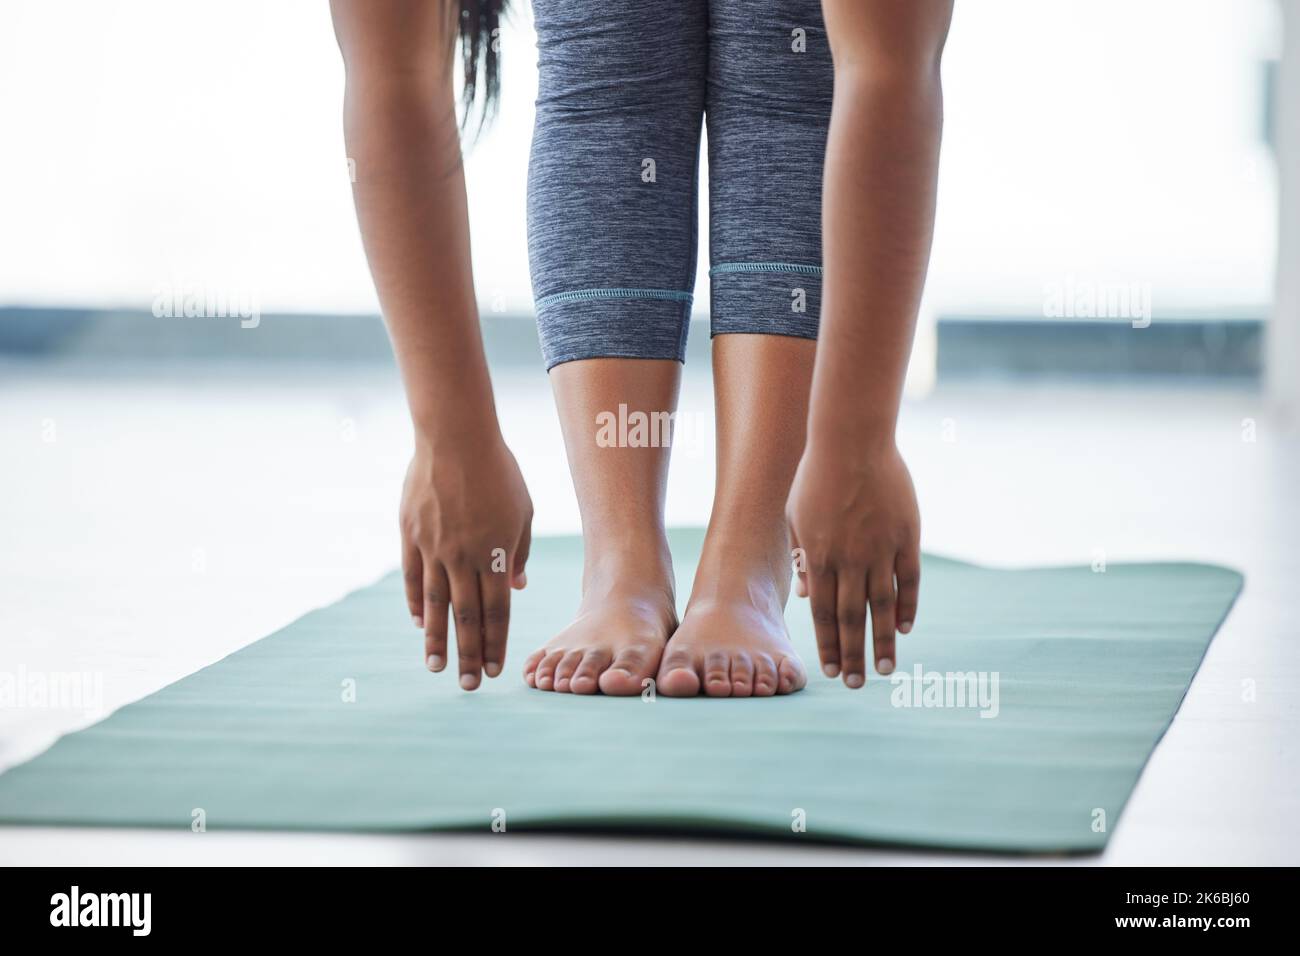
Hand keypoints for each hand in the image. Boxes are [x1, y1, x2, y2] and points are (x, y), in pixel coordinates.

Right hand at [400, 432, 532, 689]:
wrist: (456, 436)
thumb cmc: (499, 471)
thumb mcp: (522, 510)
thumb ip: (518, 551)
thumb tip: (515, 586)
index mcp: (495, 554)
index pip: (498, 611)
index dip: (497, 643)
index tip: (497, 670)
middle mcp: (463, 557)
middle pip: (466, 616)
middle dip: (469, 654)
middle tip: (469, 686)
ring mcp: (433, 547)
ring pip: (434, 604)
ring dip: (436, 639)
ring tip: (436, 668)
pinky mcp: (410, 534)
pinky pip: (412, 576)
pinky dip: (414, 602)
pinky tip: (416, 623)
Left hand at [786, 441, 919, 687]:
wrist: (851, 440)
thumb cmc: (816, 475)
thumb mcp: (796, 515)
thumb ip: (801, 557)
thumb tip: (804, 597)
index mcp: (817, 556)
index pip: (821, 612)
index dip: (827, 644)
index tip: (831, 670)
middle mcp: (848, 559)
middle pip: (851, 618)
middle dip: (853, 654)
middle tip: (857, 684)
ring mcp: (879, 549)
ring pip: (882, 606)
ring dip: (884, 641)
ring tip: (886, 669)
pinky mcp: (905, 536)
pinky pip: (908, 578)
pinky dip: (907, 605)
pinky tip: (906, 628)